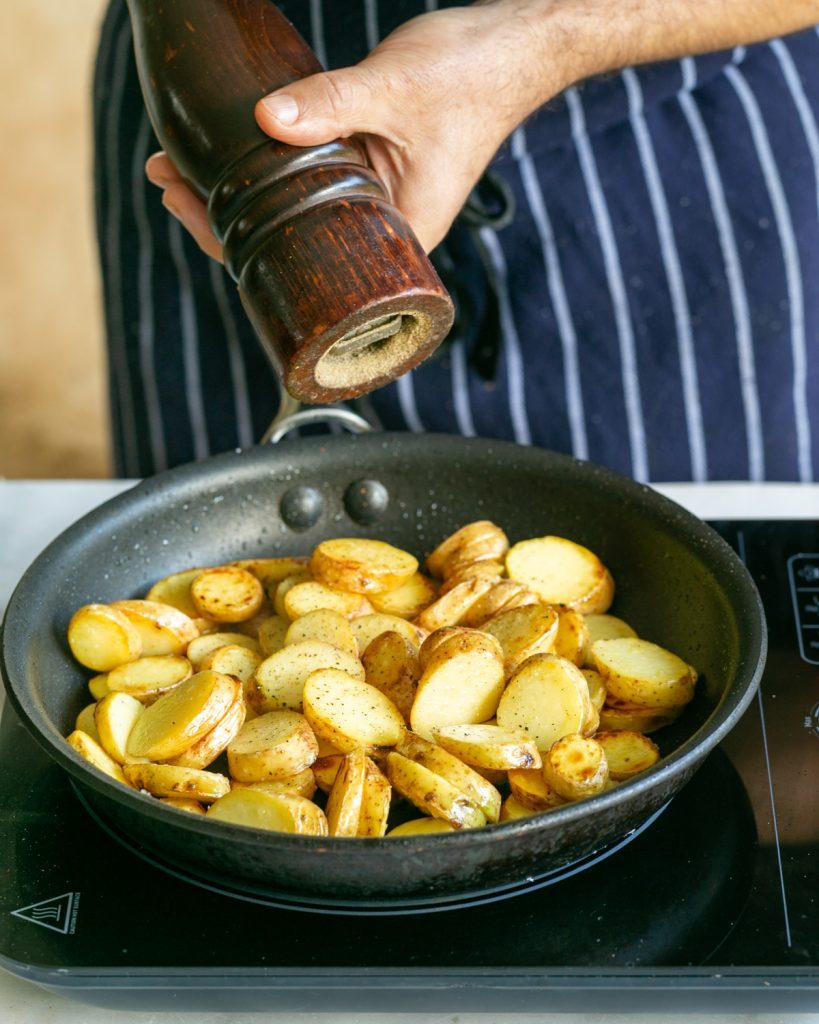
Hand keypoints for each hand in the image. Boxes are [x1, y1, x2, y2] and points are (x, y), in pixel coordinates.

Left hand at [146, 2, 567, 257]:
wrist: (513, 47)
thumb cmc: (472, 77)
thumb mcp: (394, 91)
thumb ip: (329, 103)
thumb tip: (263, 116)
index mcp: (401, 237)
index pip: (305, 263)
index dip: (239, 245)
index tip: (189, 210)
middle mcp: (385, 232)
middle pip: (291, 245)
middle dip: (223, 217)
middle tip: (165, 179)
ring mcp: (375, 204)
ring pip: (294, 215)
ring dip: (237, 191)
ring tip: (176, 168)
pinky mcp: (368, 175)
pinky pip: (307, 183)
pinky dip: (266, 168)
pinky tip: (228, 155)